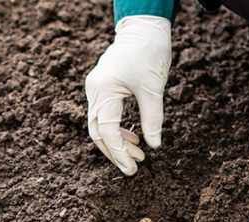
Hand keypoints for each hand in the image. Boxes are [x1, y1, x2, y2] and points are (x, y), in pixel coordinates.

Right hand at [85, 16, 171, 174]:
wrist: (143, 27)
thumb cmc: (149, 52)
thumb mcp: (154, 88)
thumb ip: (152, 119)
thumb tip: (154, 145)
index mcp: (104, 89)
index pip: (106, 130)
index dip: (119, 152)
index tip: (132, 168)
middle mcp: (94, 90)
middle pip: (98, 132)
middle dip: (115, 152)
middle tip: (133, 168)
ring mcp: (95, 88)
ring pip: (100, 125)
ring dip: (118, 142)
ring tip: (140, 154)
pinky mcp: (101, 88)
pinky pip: (104, 115)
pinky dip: (117, 129)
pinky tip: (134, 137)